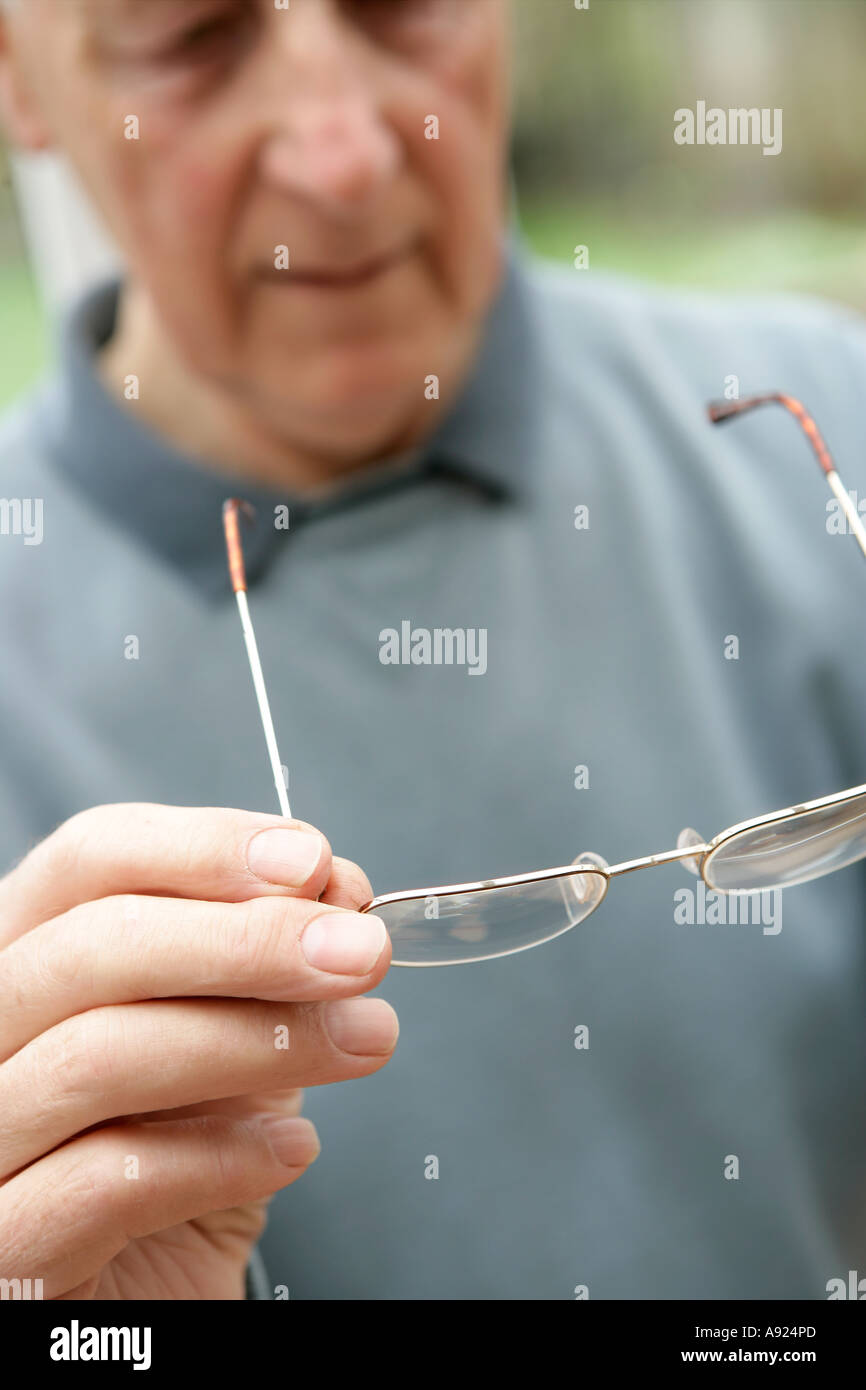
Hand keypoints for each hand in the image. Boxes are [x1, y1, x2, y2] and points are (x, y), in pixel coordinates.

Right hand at [0, 804, 395, 1299]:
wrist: (144, 1304)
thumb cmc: (178, 1157)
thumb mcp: (227, 1042)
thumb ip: (265, 967)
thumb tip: (333, 889)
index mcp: (27, 961)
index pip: (89, 860)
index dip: (204, 848)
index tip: (312, 862)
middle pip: (91, 946)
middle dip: (247, 940)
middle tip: (362, 953)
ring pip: (100, 1054)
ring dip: (257, 1039)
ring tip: (363, 1041)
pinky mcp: (6, 1249)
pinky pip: (107, 1178)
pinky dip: (222, 1155)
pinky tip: (292, 1148)